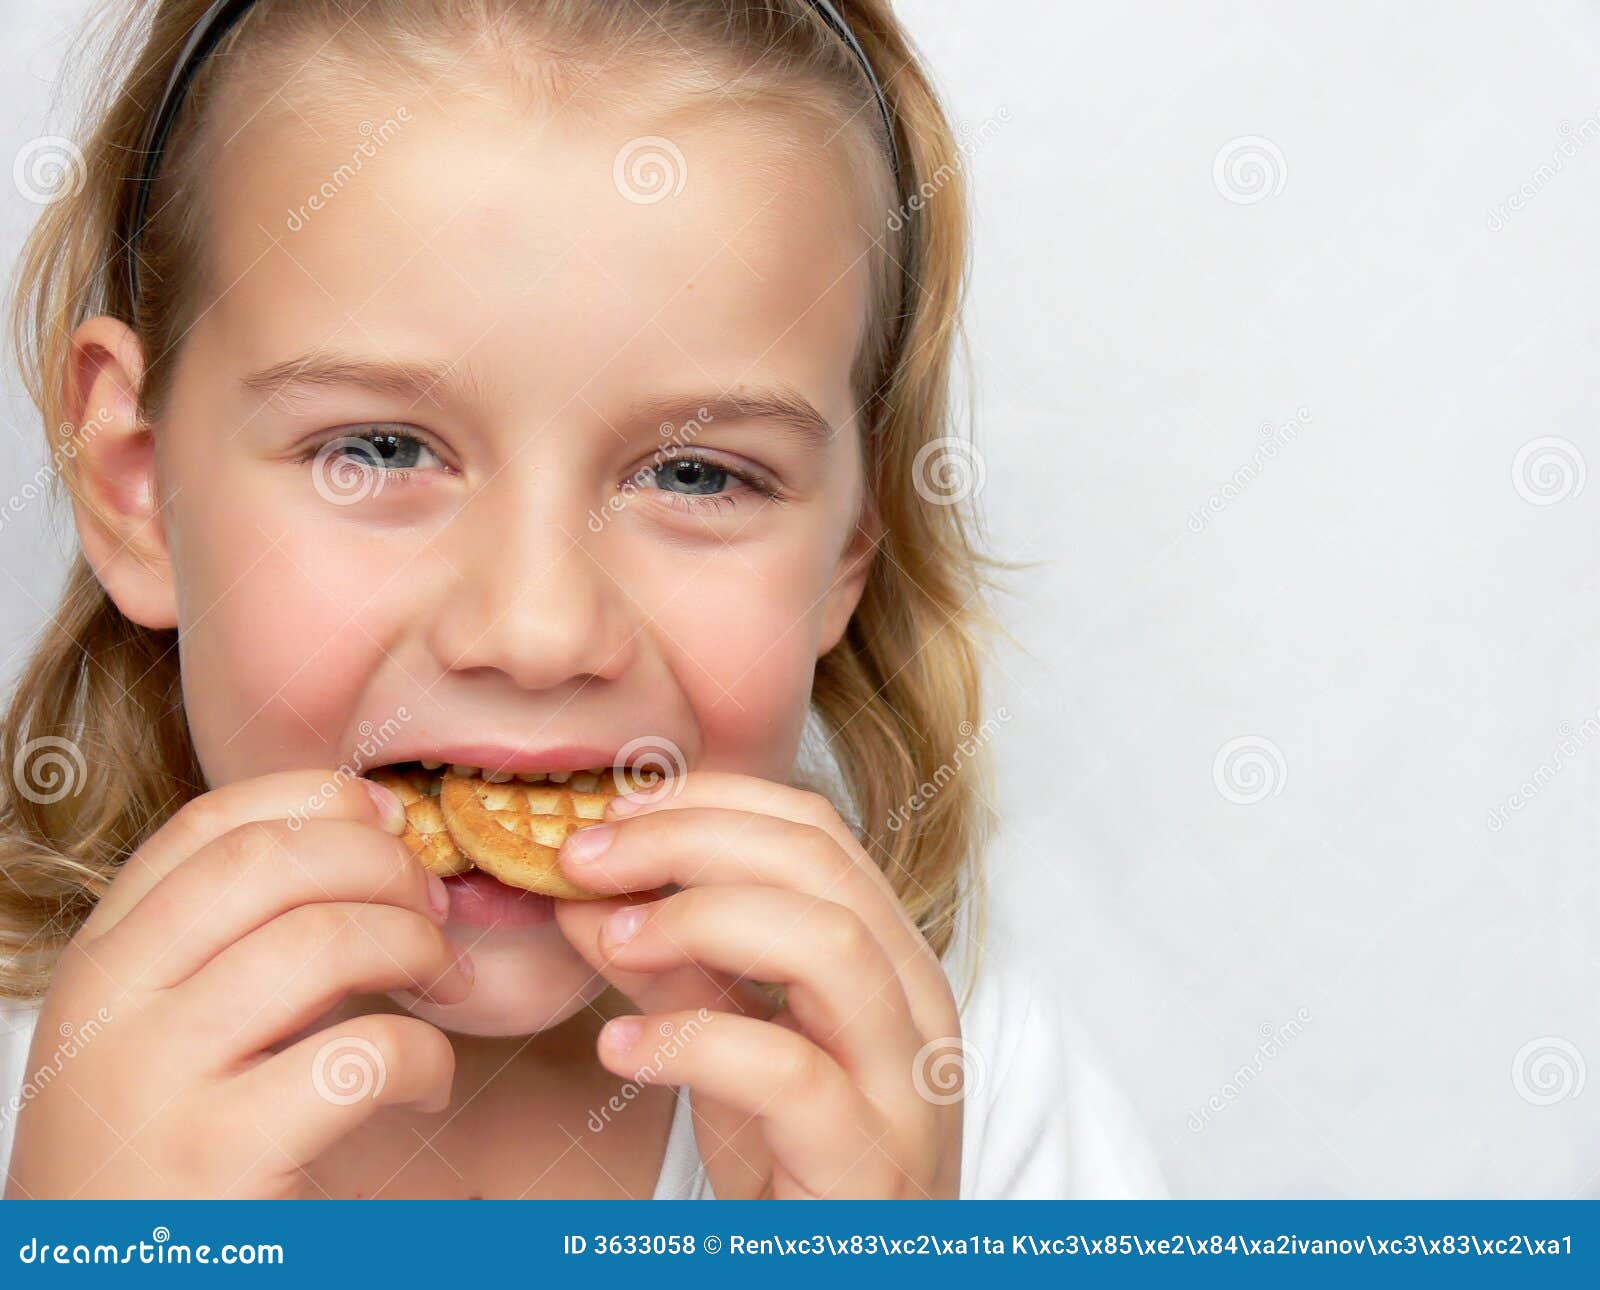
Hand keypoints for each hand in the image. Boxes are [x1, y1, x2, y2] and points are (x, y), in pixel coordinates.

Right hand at [4, 770, 472, 1197]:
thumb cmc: (172, 1171)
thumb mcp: (171, 1037)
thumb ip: (235, 946)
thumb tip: (371, 831)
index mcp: (101, 965)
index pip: (210, 825)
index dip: (322, 801)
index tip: (393, 823)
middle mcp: (107, 1008)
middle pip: (272, 860)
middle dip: (384, 865)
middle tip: (437, 909)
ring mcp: (151, 1083)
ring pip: (322, 940)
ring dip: (417, 949)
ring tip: (443, 988)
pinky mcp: (215, 1161)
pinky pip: (360, 1057)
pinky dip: (426, 1059)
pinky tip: (426, 1090)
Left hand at [553, 772, 964, 1198]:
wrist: (847, 1282)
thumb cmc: (798, 1172)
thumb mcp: (726, 1053)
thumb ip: (668, 970)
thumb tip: (583, 893)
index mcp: (890, 957)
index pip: (814, 828)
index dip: (706, 801)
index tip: (611, 815)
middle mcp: (917, 1003)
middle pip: (819, 862)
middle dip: (688, 838)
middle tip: (586, 858)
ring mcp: (907, 1084)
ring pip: (829, 944)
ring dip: (700, 919)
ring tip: (612, 939)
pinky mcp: (872, 1164)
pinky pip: (791, 1074)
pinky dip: (694, 1042)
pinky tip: (621, 1050)